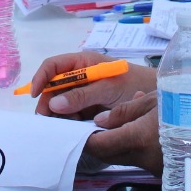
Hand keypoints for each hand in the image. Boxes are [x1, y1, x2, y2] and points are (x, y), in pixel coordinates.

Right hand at [31, 52, 155, 118]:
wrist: (155, 96)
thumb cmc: (133, 84)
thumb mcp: (108, 89)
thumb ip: (82, 96)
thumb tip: (53, 103)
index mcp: (82, 63)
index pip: (53, 66)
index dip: (41, 78)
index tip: (35, 95)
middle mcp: (79, 75)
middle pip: (54, 86)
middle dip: (48, 102)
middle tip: (48, 120)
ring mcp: (84, 91)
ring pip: (61, 102)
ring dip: (60, 114)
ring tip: (64, 125)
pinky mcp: (89, 106)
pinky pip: (72, 113)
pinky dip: (70, 120)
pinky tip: (76, 127)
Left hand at [85, 91, 163, 174]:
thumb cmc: (182, 108)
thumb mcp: (153, 101)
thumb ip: (123, 111)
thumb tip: (99, 120)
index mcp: (138, 138)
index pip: (100, 145)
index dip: (84, 138)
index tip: (77, 128)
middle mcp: (143, 158)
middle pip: (107, 156)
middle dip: (96, 143)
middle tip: (91, 127)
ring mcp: (152, 167)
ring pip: (121, 158)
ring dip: (113, 146)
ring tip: (117, 125)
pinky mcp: (160, 169)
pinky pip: (137, 159)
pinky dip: (130, 148)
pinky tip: (137, 131)